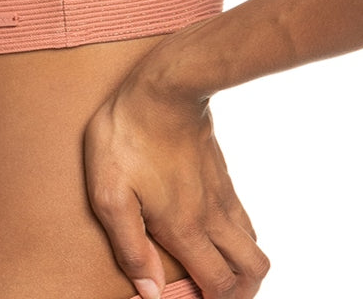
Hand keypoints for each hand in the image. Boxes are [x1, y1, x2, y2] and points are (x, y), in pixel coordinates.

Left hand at [83, 70, 268, 298]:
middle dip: (240, 292)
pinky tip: (210, 231)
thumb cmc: (127, 134)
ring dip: (241, 265)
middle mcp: (212, 214)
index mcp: (185, 227)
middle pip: (252, 270)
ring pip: (253, 244)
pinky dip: (237, 237)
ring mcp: (221, 192)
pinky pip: (242, 217)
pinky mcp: (221, 173)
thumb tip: (151, 291)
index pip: (220, 285)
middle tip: (211, 293)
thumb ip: (130, 247)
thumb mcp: (110, 192)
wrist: (163, 84)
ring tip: (212, 269)